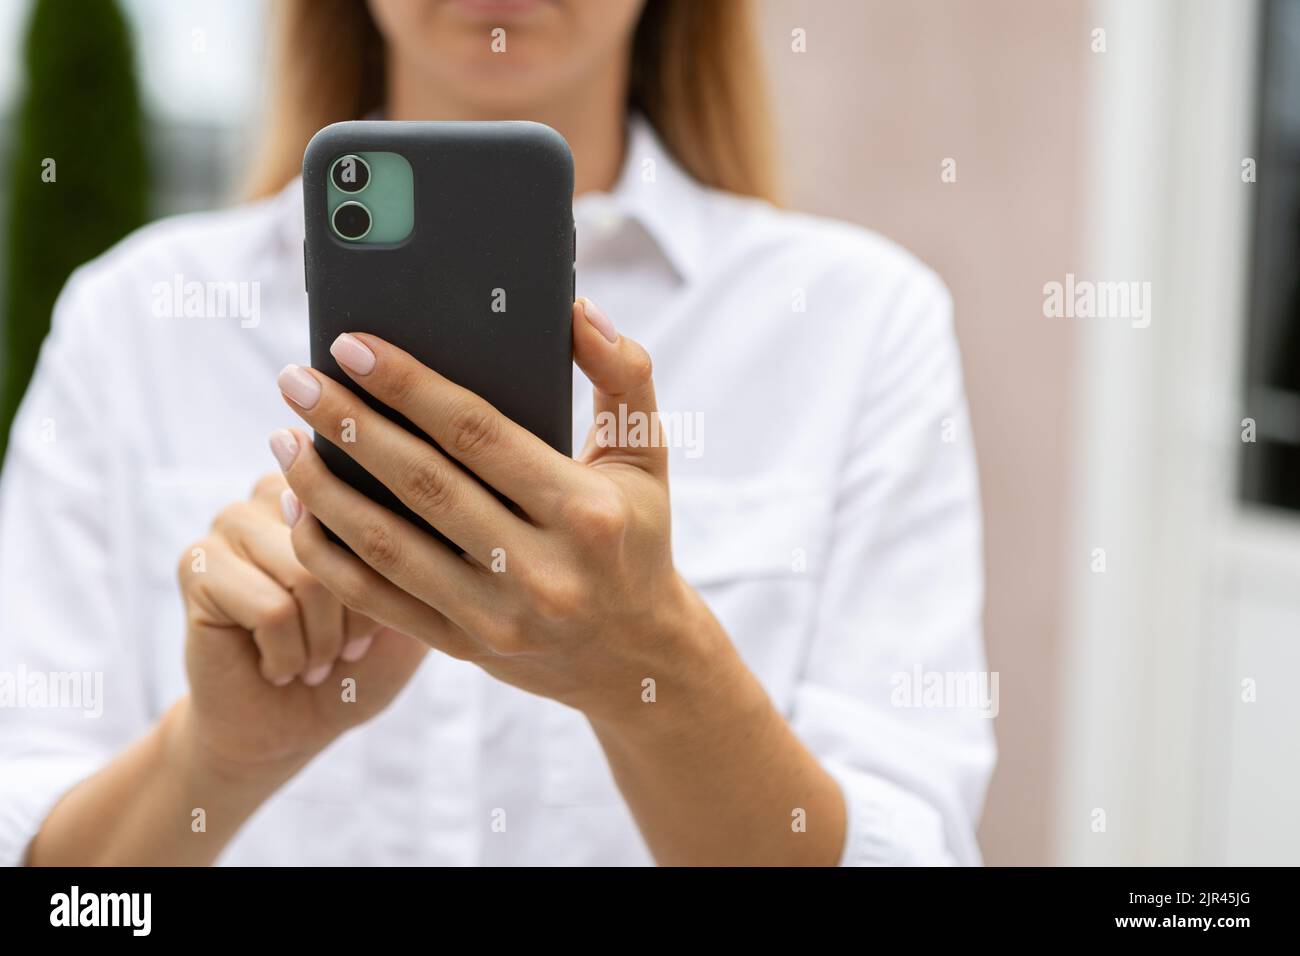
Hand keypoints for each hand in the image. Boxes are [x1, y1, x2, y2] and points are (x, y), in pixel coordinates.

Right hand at [177, 472, 427, 776]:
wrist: (293, 728)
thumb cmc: (361, 664)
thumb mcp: (414, 607)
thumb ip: (414, 550)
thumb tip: (389, 508)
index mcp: (340, 484)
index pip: (385, 504)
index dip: (392, 581)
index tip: (379, 623)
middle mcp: (283, 487)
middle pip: (346, 541)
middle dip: (356, 615)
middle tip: (343, 648)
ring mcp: (234, 520)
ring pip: (309, 574)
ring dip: (321, 640)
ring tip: (311, 656)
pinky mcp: (197, 563)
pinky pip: (273, 609)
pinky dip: (286, 656)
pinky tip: (275, 665)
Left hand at [270, 299, 718, 726]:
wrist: (636, 656)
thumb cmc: (636, 535)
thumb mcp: (646, 455)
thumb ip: (624, 375)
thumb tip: (579, 310)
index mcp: (586, 511)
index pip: (479, 434)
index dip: (408, 386)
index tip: (351, 344)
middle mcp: (542, 570)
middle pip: (422, 484)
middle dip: (349, 425)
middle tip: (295, 380)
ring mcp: (499, 617)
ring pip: (388, 546)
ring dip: (323, 489)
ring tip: (282, 439)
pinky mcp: (465, 649)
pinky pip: (379, 601)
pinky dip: (330, 556)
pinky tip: (300, 512)